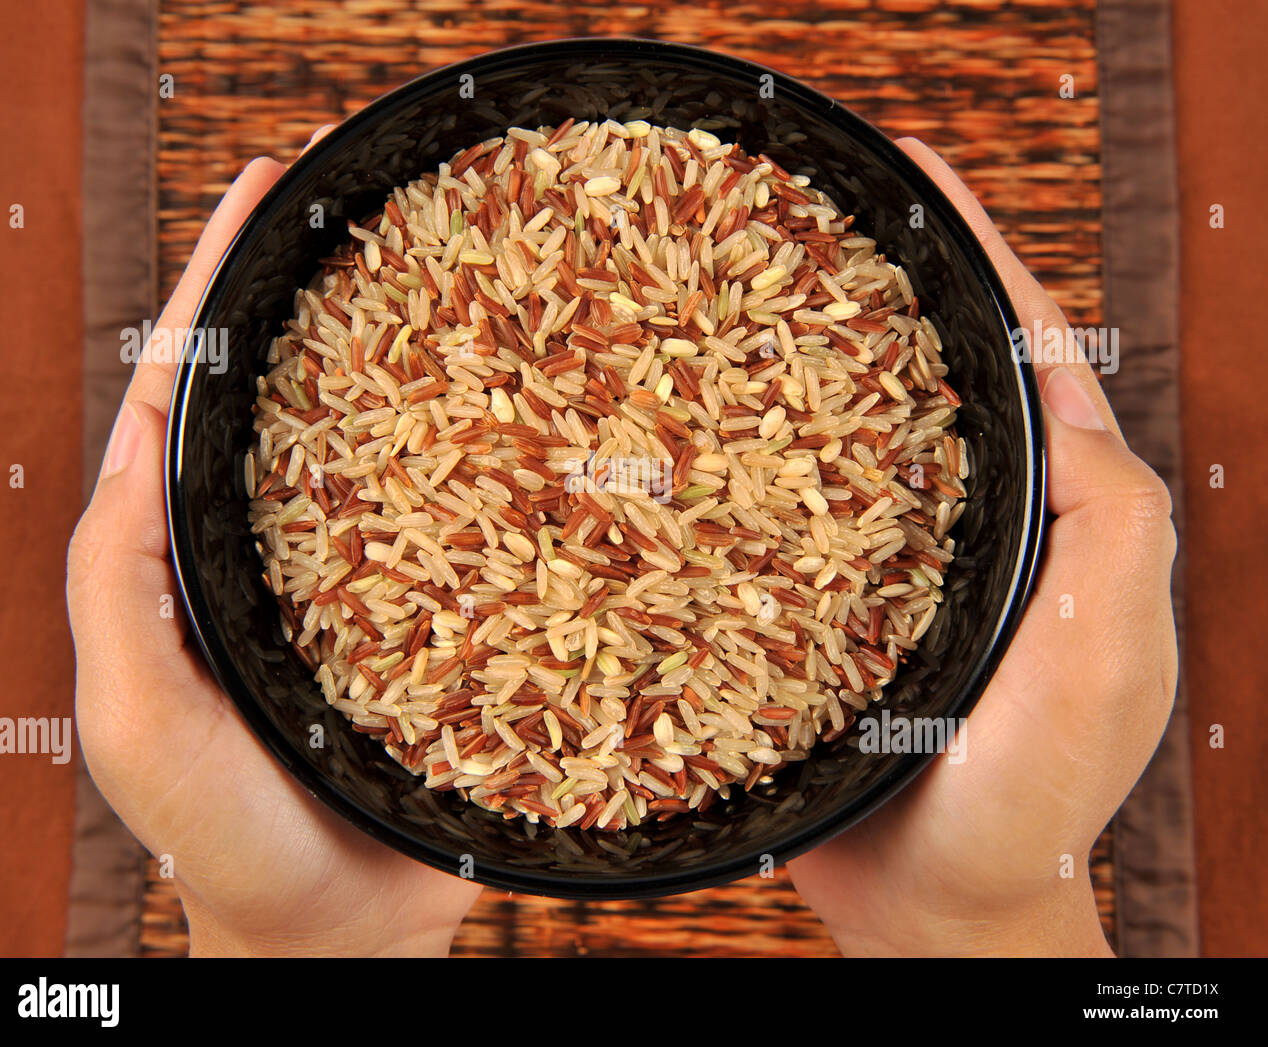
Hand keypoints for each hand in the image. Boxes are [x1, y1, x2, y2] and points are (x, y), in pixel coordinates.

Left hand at [67, 129, 481, 956]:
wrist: (334, 927)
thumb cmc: (221, 837)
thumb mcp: (138, 718)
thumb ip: (115, 590)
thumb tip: (135, 443)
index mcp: (193, 553)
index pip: (191, 393)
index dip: (216, 288)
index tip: (258, 194)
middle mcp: (281, 546)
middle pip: (297, 393)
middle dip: (317, 290)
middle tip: (367, 195)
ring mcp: (367, 575)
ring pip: (390, 442)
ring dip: (416, 355)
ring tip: (461, 269)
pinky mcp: (442, 614)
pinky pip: (469, 521)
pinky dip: (494, 458)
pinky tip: (533, 411)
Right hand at [788, 138, 1177, 956]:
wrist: (938, 903)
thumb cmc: (1029, 799)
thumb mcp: (1104, 668)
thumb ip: (1112, 538)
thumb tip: (1070, 417)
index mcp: (1058, 517)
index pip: (1030, 357)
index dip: (981, 260)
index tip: (918, 179)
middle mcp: (974, 522)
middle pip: (930, 376)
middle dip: (881, 286)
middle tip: (806, 212)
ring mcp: (894, 562)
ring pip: (847, 436)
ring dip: (799, 362)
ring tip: (729, 292)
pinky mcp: (823, 607)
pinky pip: (785, 516)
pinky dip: (746, 465)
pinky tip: (689, 434)